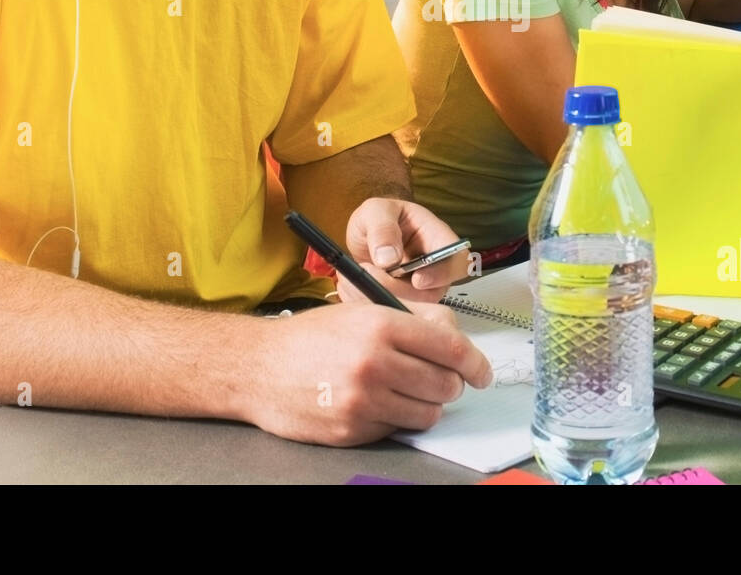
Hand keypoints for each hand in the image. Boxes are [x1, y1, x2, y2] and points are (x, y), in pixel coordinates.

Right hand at [248, 300, 492, 446]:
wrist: (258, 367)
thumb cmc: (312, 337)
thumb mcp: (363, 311)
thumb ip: (414, 320)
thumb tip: (455, 338)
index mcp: (382, 325)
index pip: (450, 347)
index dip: (475, 362)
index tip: (482, 372)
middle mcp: (375, 362)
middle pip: (445, 384)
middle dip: (448, 383)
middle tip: (435, 379)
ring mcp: (364, 400)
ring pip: (427, 413)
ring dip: (424, 404)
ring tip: (402, 391)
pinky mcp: (352, 429)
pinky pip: (397, 429)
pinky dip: (394, 419)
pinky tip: (373, 403)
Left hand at [342, 197, 469, 303]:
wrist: (365, 235)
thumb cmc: (379, 217)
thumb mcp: (375, 211)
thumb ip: (382, 229)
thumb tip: (388, 257)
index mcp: (436, 236)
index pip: (458, 258)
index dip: (443, 273)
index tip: (417, 280)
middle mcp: (435, 263)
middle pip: (440, 288)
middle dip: (409, 292)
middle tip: (379, 279)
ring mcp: (424, 284)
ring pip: (419, 304)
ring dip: (391, 297)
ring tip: (366, 276)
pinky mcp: (408, 298)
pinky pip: (402, 309)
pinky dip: (381, 302)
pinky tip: (364, 287)